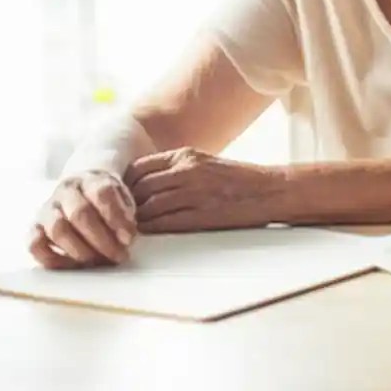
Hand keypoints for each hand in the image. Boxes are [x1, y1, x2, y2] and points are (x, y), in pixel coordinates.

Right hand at [30, 171, 136, 268]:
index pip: (102, 193)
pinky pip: (34, 245)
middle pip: (80, 213)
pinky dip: (51, 259)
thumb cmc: (106, 200)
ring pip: (57, 229)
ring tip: (99, 262)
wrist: (83, 188)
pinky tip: (72, 266)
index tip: (130, 238)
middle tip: (118, 256)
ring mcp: (47, 209)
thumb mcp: (123, 198)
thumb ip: (125, 214)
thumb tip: (125, 238)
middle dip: (102, 239)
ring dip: (80, 251)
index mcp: (91, 179)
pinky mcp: (34, 228)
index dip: (117, 217)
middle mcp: (65, 191)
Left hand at [124, 147, 288, 232]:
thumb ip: (176, 169)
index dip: (124, 184)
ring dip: (136, 220)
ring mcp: (194, 193)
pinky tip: (149, 234)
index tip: (121, 196)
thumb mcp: (205, 163)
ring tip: (131, 228)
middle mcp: (186, 171)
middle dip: (126, 205)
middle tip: (119, 217)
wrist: (272, 190)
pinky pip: (164, 224)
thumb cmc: (239, 179)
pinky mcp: (202, 215)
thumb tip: (145, 185)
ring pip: (147, 208)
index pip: (138, 168)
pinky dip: (152, 230)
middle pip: (138, 189)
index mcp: (185, 156)